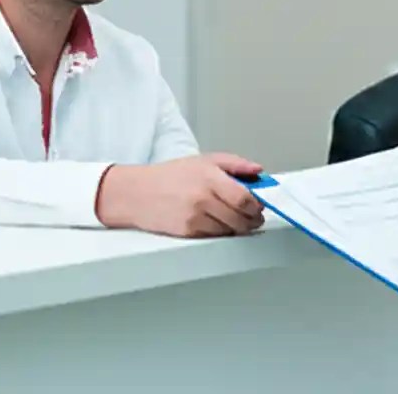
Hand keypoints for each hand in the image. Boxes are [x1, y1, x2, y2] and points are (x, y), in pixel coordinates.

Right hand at [95, 153, 265, 237]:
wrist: (137, 193)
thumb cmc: (170, 175)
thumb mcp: (204, 160)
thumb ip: (235, 164)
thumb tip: (258, 171)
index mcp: (210, 177)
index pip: (245, 198)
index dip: (257, 205)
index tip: (260, 206)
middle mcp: (203, 198)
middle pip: (240, 217)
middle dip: (252, 220)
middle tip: (255, 217)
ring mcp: (195, 216)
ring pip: (230, 229)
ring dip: (239, 228)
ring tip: (238, 220)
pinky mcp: (187, 231)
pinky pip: (215, 236)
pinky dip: (222, 232)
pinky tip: (219, 223)